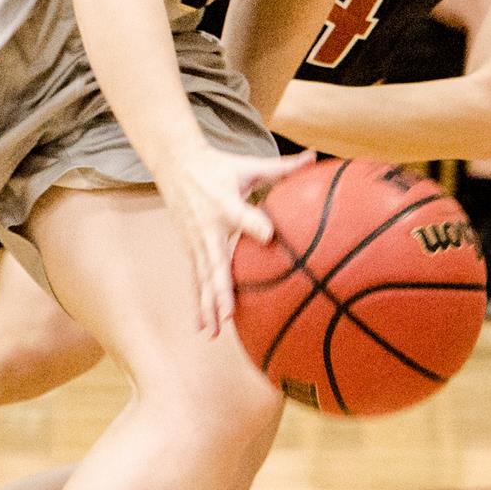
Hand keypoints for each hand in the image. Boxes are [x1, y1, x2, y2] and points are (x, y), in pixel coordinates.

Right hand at [159, 146, 313, 337]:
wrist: (176, 164)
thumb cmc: (219, 166)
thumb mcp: (249, 164)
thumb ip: (282, 167)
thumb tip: (314, 157)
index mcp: (226, 202)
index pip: (242, 214)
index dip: (254, 225)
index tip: (269, 236)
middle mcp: (209, 226)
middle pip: (216, 261)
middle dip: (221, 289)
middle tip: (230, 314)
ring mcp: (196, 241)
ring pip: (203, 278)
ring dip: (208, 305)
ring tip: (214, 332)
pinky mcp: (190, 250)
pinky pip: (196, 280)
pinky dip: (199, 304)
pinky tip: (204, 329)